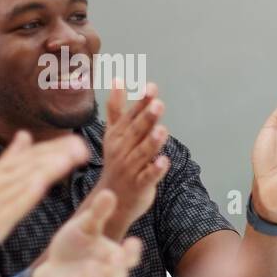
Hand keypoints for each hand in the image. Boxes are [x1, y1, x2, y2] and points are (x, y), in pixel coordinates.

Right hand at [0, 130, 86, 265]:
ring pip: (25, 179)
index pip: (29, 156)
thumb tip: (25, 135)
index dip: (53, 147)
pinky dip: (26, 192)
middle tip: (82, 145)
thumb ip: (10, 159)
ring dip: (48, 167)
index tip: (76, 139)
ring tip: (71, 158)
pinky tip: (42, 184)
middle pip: (30, 164)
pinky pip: (11, 204)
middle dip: (57, 153)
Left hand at [28, 189, 143, 276]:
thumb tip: (109, 192)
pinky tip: (81, 275)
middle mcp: (106, 272)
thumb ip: (98, 214)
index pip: (129, 256)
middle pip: (120, 273)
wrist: (54, 270)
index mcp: (112, 255)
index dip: (133, 251)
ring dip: (101, 276)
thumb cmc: (74, 247)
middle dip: (120, 265)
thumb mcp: (84, 227)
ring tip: (98, 267)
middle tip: (118, 256)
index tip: (133, 241)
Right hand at [97, 81, 170, 233]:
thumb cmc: (117, 161)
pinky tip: (164, 161)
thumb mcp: (114, 133)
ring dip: (152, 142)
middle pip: (136, 132)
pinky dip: (155, 170)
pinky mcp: (138, 185)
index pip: (130, 116)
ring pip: (142, 153)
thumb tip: (117, 79)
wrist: (112, 197)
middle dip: (147, 118)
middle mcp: (121, 150)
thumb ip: (116, 108)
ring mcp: (129, 168)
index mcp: (117, 136)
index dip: (141, 103)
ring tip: (162, 129)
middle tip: (158, 104)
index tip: (151, 88)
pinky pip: (147, 177)